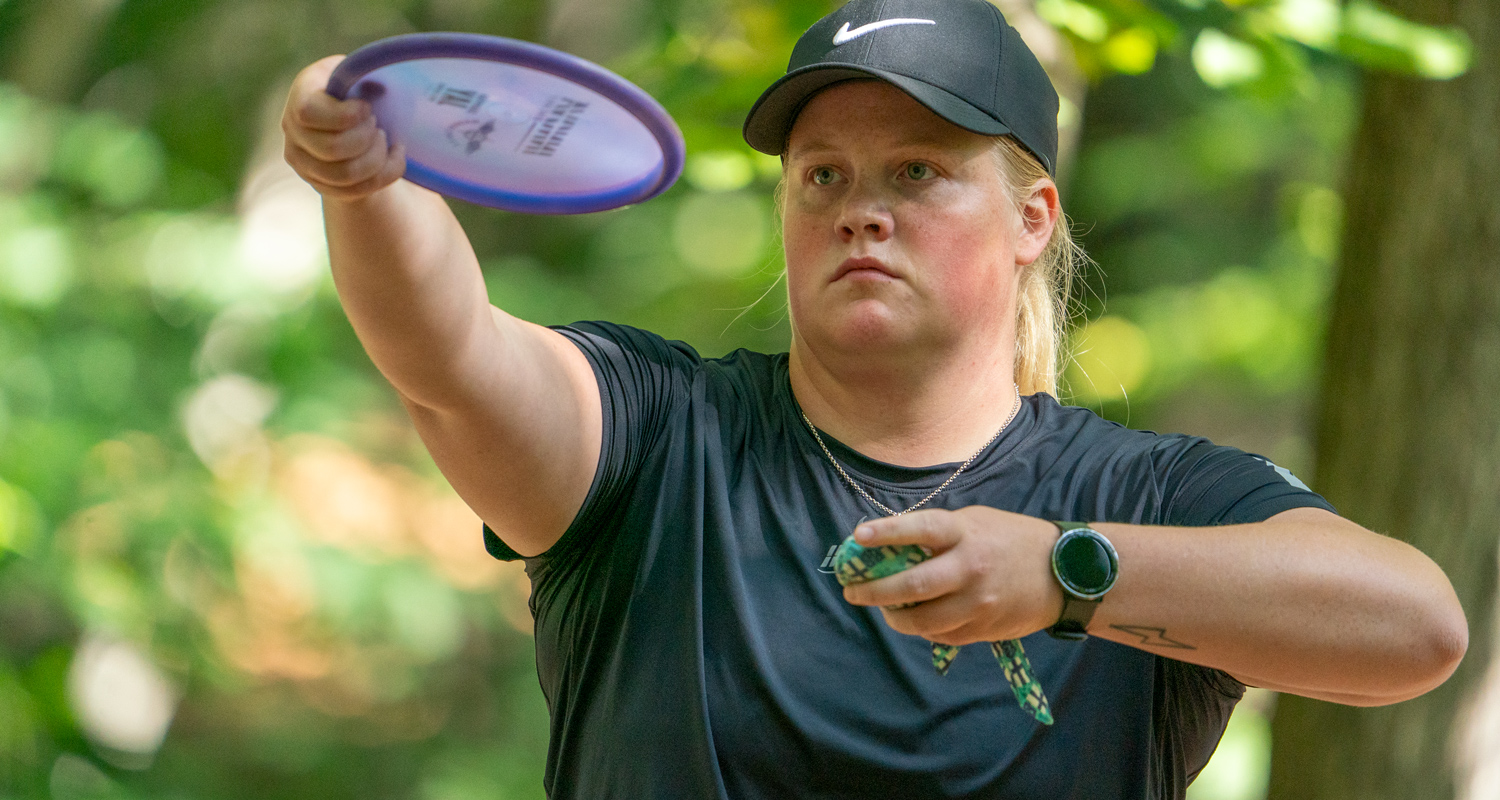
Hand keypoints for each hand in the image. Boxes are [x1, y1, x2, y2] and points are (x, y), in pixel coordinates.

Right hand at [281, 55, 406, 200]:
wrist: (360, 117)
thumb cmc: (366, 87)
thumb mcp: (366, 73)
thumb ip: (368, 74)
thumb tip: (379, 87)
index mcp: (302, 92)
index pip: (309, 112)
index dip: (346, 115)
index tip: (368, 107)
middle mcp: (292, 127)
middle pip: (331, 148)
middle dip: (366, 138)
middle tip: (379, 124)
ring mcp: (301, 158)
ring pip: (344, 175)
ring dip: (377, 159)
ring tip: (386, 140)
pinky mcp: (317, 182)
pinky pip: (352, 192)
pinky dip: (384, 176)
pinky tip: (395, 157)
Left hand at [840, 507, 1064, 644]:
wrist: (1064, 574)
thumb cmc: (1011, 539)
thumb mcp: (976, 522)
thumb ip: (939, 534)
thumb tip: (892, 548)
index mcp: (966, 533)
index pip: (920, 529)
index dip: (887, 533)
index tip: (858, 536)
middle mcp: (970, 568)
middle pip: (913, 586)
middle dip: (875, 592)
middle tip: (853, 592)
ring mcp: (978, 603)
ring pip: (923, 621)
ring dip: (896, 618)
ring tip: (885, 610)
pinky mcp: (983, 629)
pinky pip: (941, 635)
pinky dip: (924, 629)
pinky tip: (918, 619)